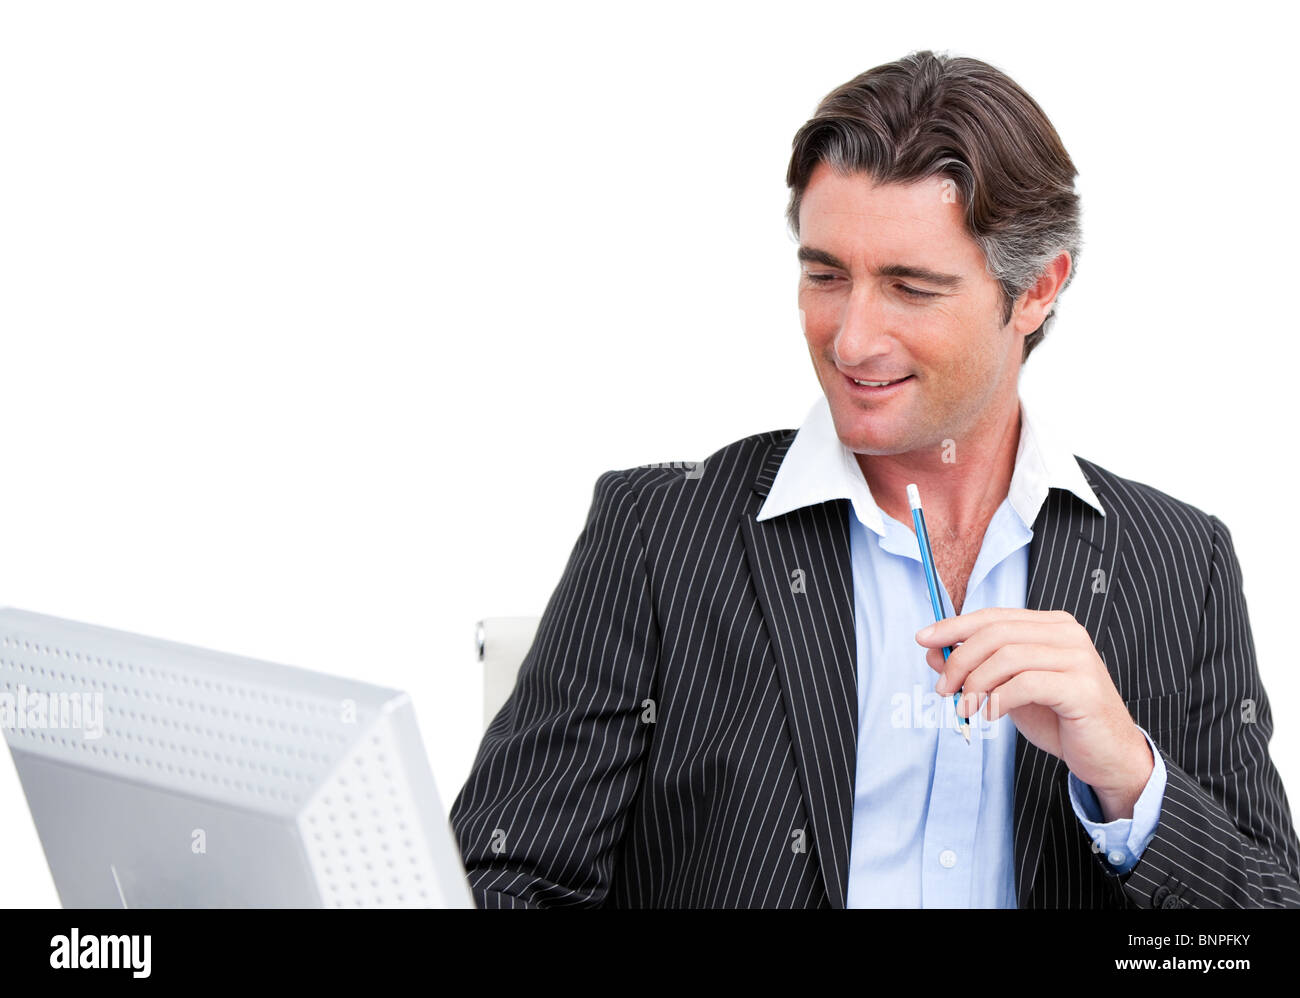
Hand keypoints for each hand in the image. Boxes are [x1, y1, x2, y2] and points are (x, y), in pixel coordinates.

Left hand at [915, 607, 1153, 820]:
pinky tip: (991, 715)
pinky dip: (998, 699)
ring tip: (965, 708)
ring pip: (1008, 657)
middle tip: (943, 689)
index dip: (955, 625)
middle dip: (960, 660)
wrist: (1107, 755)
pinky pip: (1026, 684)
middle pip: (996, 634)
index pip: (994, 616)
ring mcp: (1078, 659)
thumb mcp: (1008, 689)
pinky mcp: (1082, 688)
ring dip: (975, 683)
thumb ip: (977, 668)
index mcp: (1051, 626)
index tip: (923, 638)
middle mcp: (1067, 634)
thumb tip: (934, 652)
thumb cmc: (1059, 719)